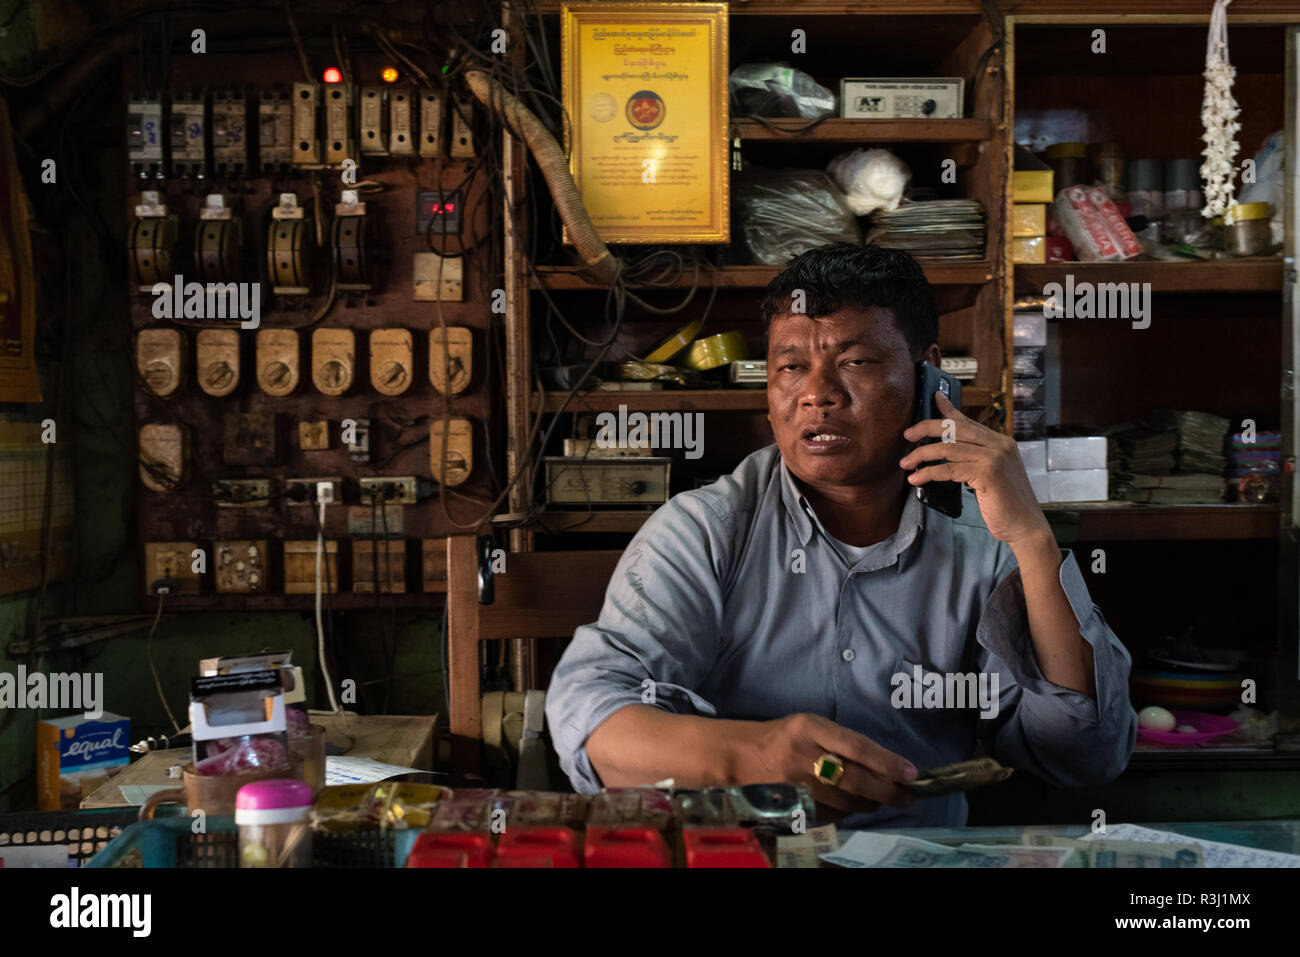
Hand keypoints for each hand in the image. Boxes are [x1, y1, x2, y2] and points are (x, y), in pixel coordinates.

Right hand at [743, 712, 917, 812]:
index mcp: (808, 728)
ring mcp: (797, 784)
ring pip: (846, 800)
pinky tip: (857, 805)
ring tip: (886, 800)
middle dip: (887, 790)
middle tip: (907, 796)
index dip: (886, 762)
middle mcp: (803, 755)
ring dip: (871, 803)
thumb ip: (840, 741)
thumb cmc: (784, 736)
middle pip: (854, 779)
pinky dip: (849, 810)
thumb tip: (883, 764)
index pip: (855, 746)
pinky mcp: (793, 805)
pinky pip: (831, 813)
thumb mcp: (809, 726)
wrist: (742, 756)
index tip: (911, 773)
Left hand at [899, 389, 1051, 547]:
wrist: (1026, 526)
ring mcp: (994, 458)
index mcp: (1001, 442)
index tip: (935, 399)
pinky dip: (929, 473)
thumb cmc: (1006, 504)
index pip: (969, 422)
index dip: (949, 410)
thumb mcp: (991, 475)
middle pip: (956, 428)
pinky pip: (949, 469)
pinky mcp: (988, 474)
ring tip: (906, 463)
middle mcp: (999, 445)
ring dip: (922, 455)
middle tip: (907, 434)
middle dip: (927, 428)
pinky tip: (917, 479)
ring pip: (948, 448)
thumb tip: (950, 451)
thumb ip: (976, 459)